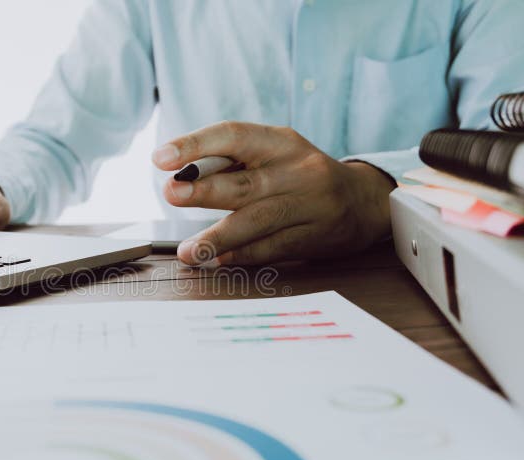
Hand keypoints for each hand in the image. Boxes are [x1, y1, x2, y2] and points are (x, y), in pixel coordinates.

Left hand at [152, 122, 394, 264]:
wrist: (362, 201)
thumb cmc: (301, 174)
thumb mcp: (274, 154)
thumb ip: (232, 162)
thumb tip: (180, 176)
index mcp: (280, 142)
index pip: (233, 135)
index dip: (195, 145)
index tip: (161, 157)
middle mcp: (296, 171)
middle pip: (245, 182)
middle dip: (203, 190)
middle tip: (171, 193)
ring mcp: (307, 205)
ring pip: (256, 222)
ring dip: (216, 237)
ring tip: (187, 251)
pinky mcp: (311, 237)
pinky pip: (269, 248)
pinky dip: (240, 255)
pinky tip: (217, 260)